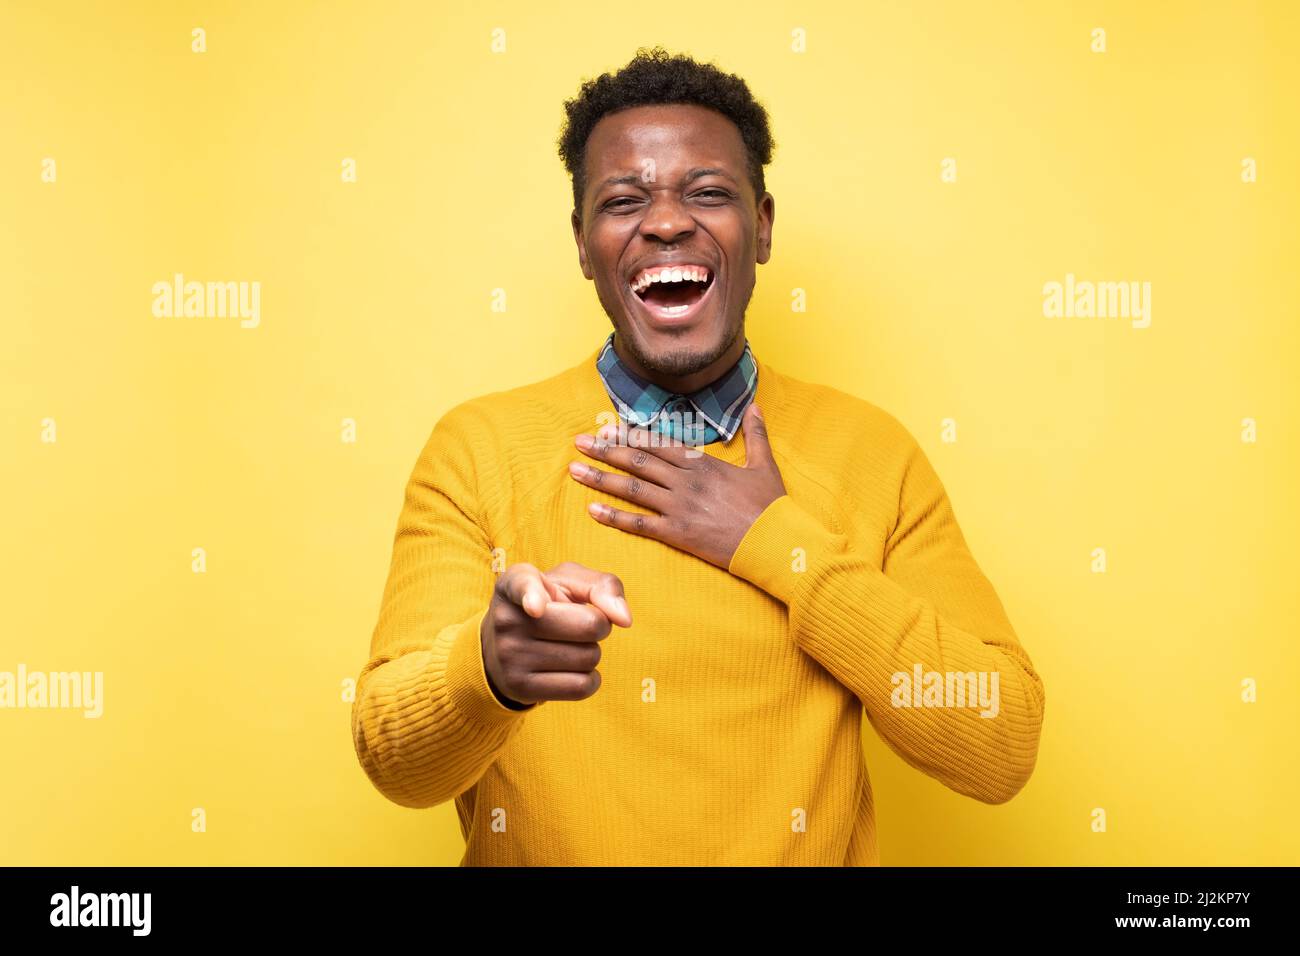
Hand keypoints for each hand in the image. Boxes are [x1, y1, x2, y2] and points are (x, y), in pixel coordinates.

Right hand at [480, 561, 631, 706]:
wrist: (503, 647)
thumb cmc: (548, 604)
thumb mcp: (570, 583)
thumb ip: (603, 586)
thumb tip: (625, 619)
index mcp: (514, 582)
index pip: (523, 585)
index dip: (531, 595)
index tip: (536, 609)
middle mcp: (506, 619)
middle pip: (589, 625)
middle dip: (598, 624)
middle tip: (577, 624)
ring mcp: (509, 656)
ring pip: (589, 658)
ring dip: (591, 652)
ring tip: (565, 645)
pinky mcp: (520, 687)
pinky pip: (581, 687)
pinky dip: (590, 679)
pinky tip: (571, 669)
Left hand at [568, 402, 786, 569]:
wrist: (775, 542)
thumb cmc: (771, 506)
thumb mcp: (765, 464)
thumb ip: (756, 433)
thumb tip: (756, 405)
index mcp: (702, 463)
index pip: (657, 444)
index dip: (629, 435)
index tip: (606, 428)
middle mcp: (685, 481)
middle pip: (637, 461)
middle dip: (605, 450)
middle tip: (579, 442)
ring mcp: (679, 507)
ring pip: (632, 489)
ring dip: (600, 478)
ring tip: (574, 471)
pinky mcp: (678, 534)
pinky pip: (639, 524)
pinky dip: (614, 517)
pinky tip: (592, 510)